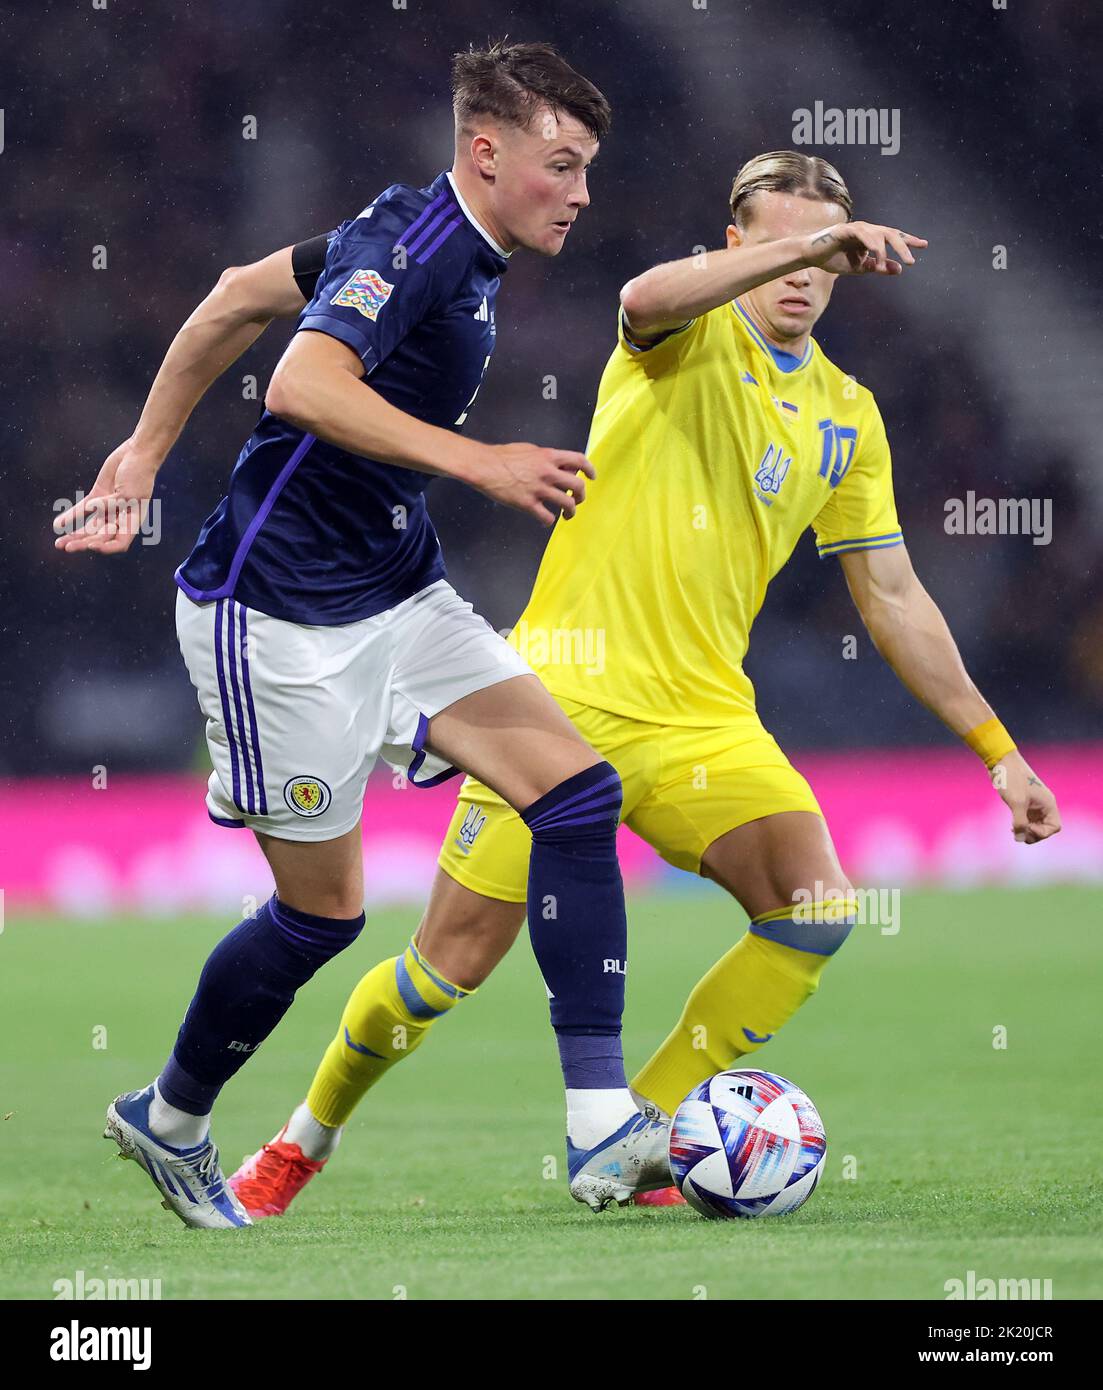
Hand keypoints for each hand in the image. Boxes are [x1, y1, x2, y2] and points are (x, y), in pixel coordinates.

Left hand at [53, 437, 160, 553]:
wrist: (136, 453)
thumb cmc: (140, 473)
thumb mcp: (130, 491)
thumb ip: (112, 503)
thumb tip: (90, 508)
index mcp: (132, 521)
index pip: (120, 542)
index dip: (107, 547)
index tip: (93, 545)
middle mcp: (120, 518)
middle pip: (100, 537)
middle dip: (84, 543)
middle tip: (67, 547)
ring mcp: (107, 508)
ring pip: (90, 528)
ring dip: (75, 536)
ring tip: (59, 544)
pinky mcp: (97, 496)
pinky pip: (81, 509)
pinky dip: (71, 516)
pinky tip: (58, 524)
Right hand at [472, 442, 595, 526]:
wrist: (484, 466)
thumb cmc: (503, 456)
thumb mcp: (529, 449)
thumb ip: (545, 458)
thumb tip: (557, 466)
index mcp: (549, 456)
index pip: (579, 460)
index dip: (589, 469)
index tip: (592, 477)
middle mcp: (548, 472)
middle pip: (578, 485)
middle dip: (582, 495)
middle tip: (578, 500)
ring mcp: (539, 489)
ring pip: (567, 503)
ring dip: (571, 511)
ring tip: (567, 515)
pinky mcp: (528, 504)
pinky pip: (546, 517)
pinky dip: (548, 520)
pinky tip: (545, 520)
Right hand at [802, 221, 926, 276]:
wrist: (812, 255)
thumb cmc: (834, 259)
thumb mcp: (860, 267)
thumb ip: (878, 267)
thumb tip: (900, 269)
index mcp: (871, 238)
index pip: (893, 237)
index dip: (908, 241)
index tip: (923, 245)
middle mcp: (867, 230)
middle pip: (890, 234)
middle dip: (903, 246)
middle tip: (912, 260)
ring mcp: (856, 228)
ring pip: (878, 234)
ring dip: (886, 250)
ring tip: (887, 264)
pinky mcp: (845, 230)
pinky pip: (863, 234)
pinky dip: (871, 243)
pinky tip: (877, 252)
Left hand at [992, 751, 1061, 844]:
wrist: (1001, 761)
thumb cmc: (1012, 779)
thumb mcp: (1017, 803)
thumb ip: (1020, 823)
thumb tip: (1020, 838)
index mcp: (1048, 803)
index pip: (1054, 827)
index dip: (1042, 833)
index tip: (1028, 827)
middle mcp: (1044, 804)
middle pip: (1046, 828)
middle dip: (1034, 834)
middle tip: (1018, 832)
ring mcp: (1034, 804)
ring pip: (1036, 825)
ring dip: (1027, 831)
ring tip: (1014, 831)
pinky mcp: (1024, 802)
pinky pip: (1027, 820)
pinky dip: (1021, 825)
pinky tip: (1011, 827)